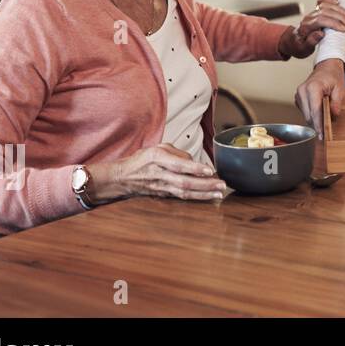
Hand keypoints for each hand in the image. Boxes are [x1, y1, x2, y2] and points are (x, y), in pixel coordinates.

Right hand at [89, 144, 227, 202]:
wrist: (122, 177)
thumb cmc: (142, 160)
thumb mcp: (158, 148)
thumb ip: (178, 153)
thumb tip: (195, 162)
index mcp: (157, 158)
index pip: (178, 164)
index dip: (194, 169)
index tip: (209, 170)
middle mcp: (160, 174)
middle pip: (184, 182)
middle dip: (205, 185)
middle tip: (221, 185)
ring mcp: (161, 186)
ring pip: (184, 192)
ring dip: (203, 194)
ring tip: (218, 194)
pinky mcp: (163, 195)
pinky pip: (181, 197)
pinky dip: (196, 197)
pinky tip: (208, 196)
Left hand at [279, 0, 344, 58]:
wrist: (292, 42)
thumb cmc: (299, 47)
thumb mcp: (303, 50)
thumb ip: (311, 42)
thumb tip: (321, 34)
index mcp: (306, 27)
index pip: (321, 20)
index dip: (334, 24)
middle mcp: (309, 18)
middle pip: (325, 12)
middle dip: (340, 17)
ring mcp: (312, 13)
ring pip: (325, 6)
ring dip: (339, 10)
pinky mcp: (315, 11)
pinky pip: (321, 1)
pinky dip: (330, 0)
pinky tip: (338, 2)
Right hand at [295, 58, 344, 139]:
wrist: (327, 67)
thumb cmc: (334, 76)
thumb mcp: (340, 88)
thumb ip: (336, 102)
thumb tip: (334, 115)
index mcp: (313, 87)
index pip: (315, 110)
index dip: (319, 124)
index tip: (322, 135)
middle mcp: (302, 91)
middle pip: (309, 115)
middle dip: (317, 124)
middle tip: (326, 133)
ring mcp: (299, 94)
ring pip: (306, 115)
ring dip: (315, 120)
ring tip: (325, 122)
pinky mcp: (298, 98)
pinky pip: (305, 111)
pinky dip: (312, 115)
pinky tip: (320, 114)